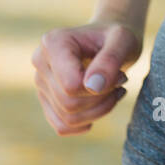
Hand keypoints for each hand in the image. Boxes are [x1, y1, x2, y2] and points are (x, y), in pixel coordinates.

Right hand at [31, 20, 142, 135]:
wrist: (109, 41)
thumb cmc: (116, 38)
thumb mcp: (124, 40)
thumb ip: (110, 60)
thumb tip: (93, 87)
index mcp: (53, 43)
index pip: (71, 85)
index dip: (101, 88)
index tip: (119, 74)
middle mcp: (40, 61)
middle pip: (69, 103)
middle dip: (102, 98)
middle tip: (121, 81)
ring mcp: (41, 82)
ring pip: (68, 118)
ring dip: (99, 110)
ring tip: (114, 90)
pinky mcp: (46, 100)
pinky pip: (63, 126)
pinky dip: (87, 121)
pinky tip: (102, 103)